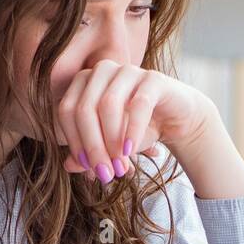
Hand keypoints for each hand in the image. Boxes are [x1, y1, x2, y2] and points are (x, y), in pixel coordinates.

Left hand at [56, 61, 211, 180]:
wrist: (176, 120)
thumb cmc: (135, 131)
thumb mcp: (108, 146)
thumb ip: (87, 154)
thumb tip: (68, 165)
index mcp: (84, 82)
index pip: (67, 111)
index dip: (74, 142)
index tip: (87, 168)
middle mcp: (102, 70)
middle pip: (84, 109)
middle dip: (93, 146)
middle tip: (104, 174)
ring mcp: (128, 70)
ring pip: (108, 104)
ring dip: (111, 141)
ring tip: (119, 167)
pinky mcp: (153, 78)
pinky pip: (138, 104)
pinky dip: (132, 131)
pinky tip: (130, 151)